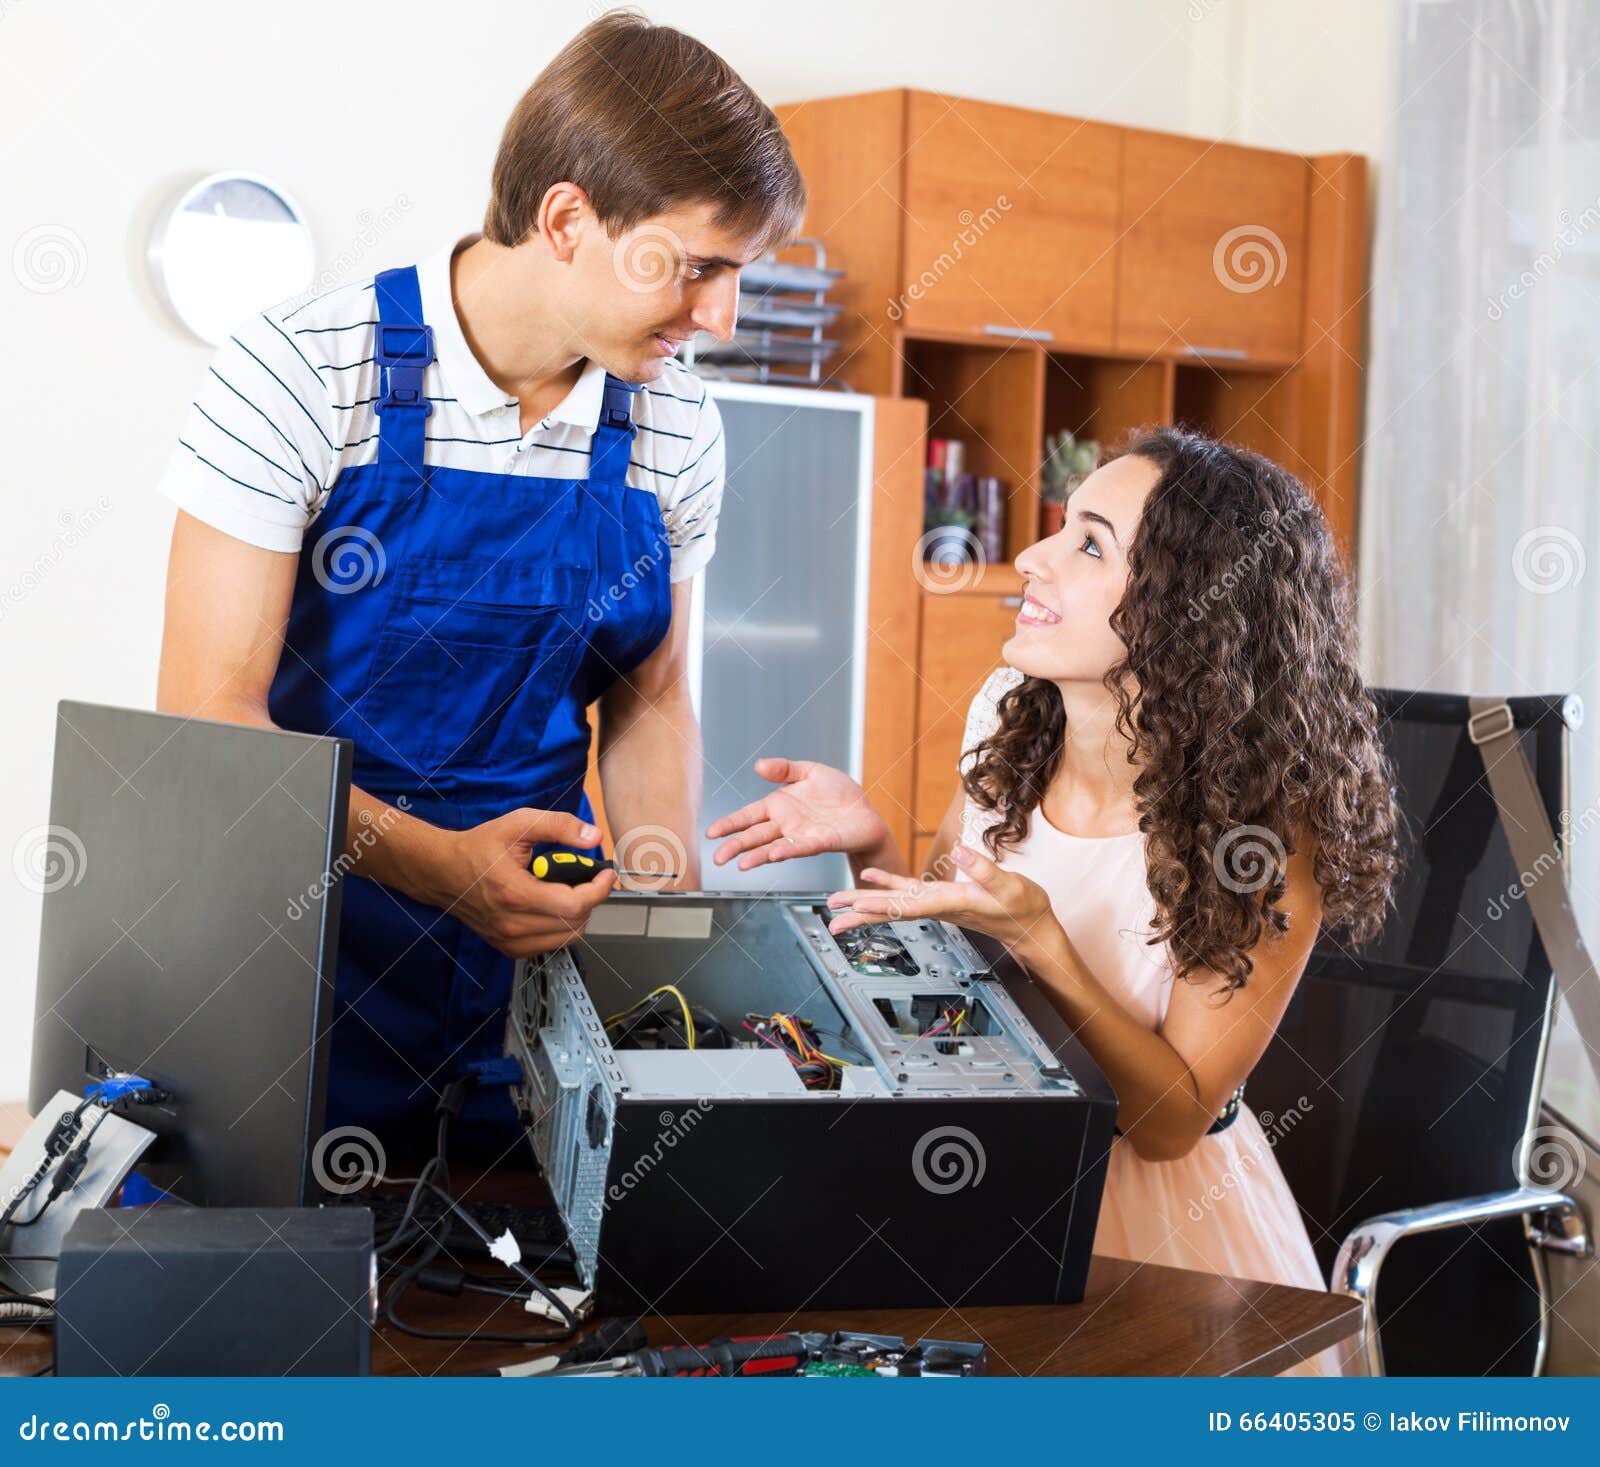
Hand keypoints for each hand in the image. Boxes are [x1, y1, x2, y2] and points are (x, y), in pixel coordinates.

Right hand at [435, 808, 616, 958]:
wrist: (443, 871)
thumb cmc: (478, 848)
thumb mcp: (519, 824)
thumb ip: (559, 826)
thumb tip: (592, 836)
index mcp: (515, 893)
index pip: (574, 904)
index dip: (599, 889)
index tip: (606, 874)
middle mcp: (512, 923)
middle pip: (576, 922)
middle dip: (590, 897)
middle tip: (586, 877)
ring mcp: (510, 940)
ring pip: (568, 937)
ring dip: (578, 913)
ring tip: (569, 889)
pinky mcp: (509, 948)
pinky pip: (552, 944)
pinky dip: (562, 926)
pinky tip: (553, 905)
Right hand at [706, 757, 889, 870]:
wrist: (865, 812)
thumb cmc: (839, 793)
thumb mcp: (810, 771)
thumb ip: (785, 769)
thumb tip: (759, 765)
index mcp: (779, 805)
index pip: (748, 816)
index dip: (730, 824)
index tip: (711, 832)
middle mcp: (786, 824)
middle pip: (754, 836)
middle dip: (735, 846)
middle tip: (717, 858)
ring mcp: (801, 835)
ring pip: (773, 847)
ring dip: (756, 855)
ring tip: (740, 864)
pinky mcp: (820, 842)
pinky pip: (800, 847)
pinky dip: (786, 850)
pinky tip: (774, 855)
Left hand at [825, 842, 1061, 967]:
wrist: (1030, 924)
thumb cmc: (1022, 908)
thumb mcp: (1010, 886)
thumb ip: (983, 869)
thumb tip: (959, 851)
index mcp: (950, 903)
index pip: (909, 906)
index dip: (881, 905)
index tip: (856, 908)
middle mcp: (937, 905)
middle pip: (892, 909)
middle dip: (860, 911)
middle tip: (832, 914)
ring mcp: (937, 902)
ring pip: (894, 902)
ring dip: (865, 901)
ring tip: (837, 902)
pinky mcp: (941, 896)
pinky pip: (906, 891)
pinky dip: (886, 883)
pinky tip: (870, 877)